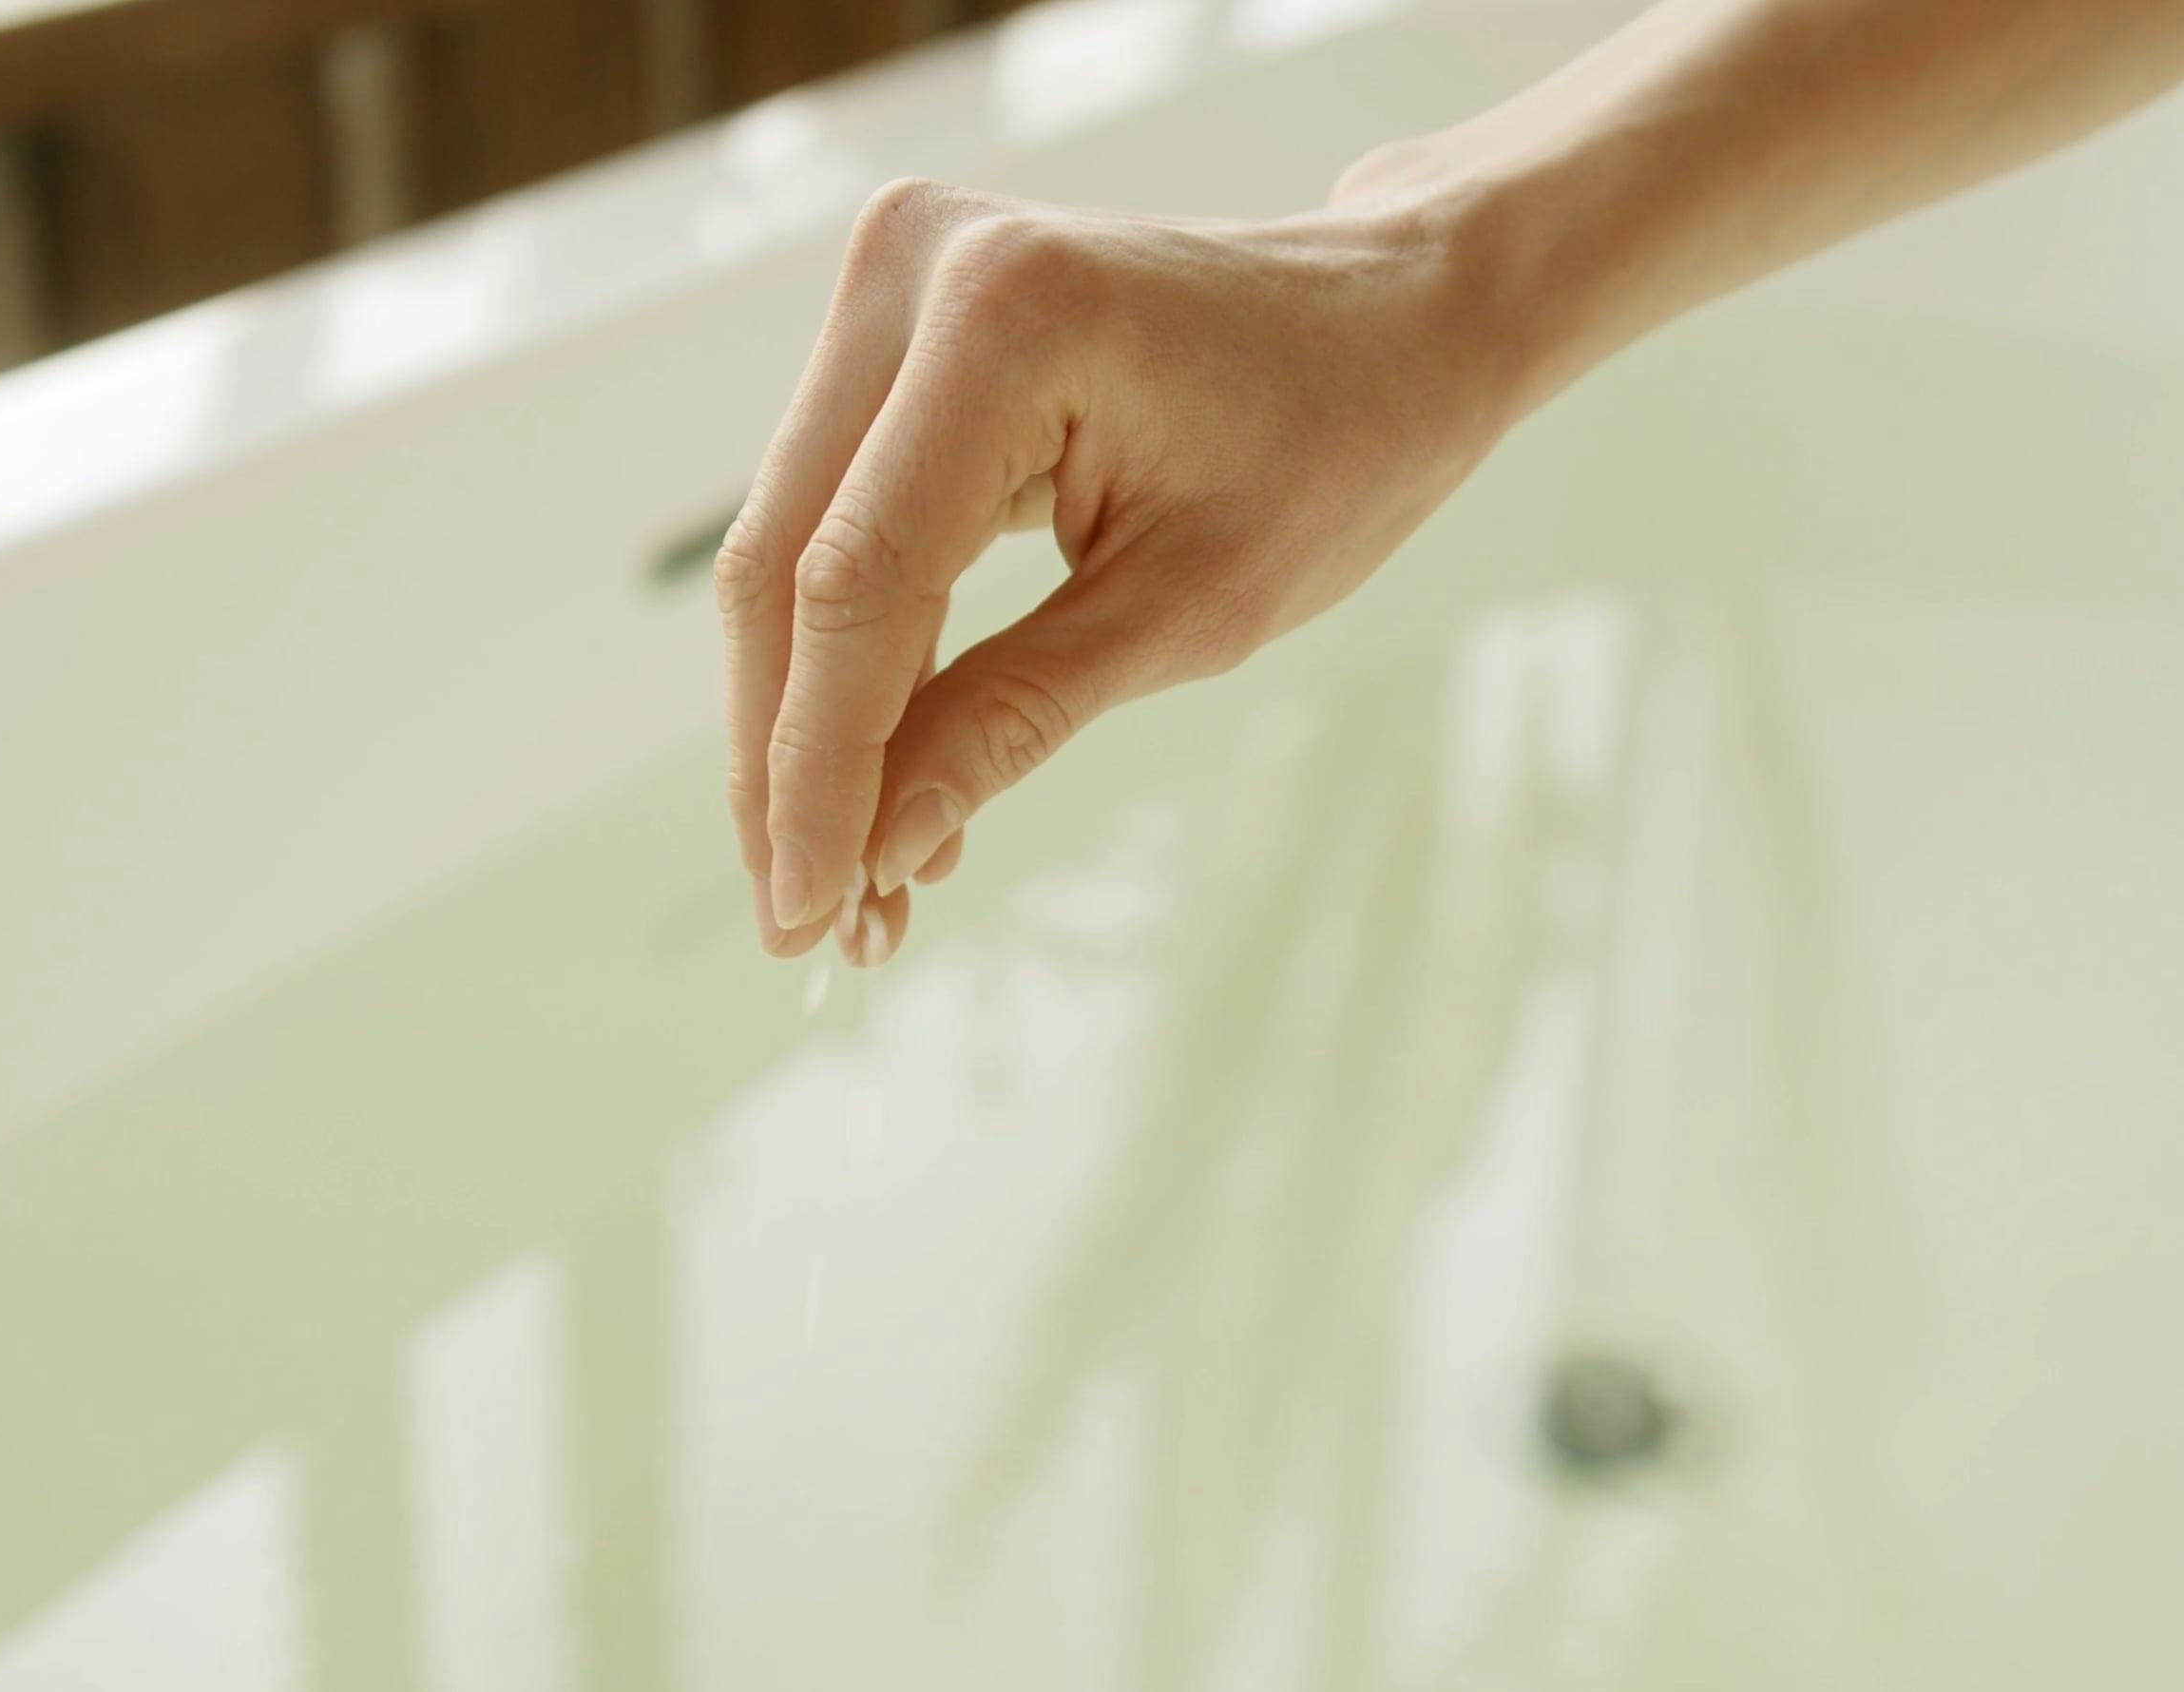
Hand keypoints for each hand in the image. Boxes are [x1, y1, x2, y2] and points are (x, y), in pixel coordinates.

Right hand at [716, 177, 1519, 963]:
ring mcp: (895, 283)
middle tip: (810, 929)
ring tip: (857, 890)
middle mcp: (917, 269)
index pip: (855, 582)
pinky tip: (885, 789)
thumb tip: (873, 856)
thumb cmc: (1335, 446)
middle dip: (791, 764)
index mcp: (1004, 317)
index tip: (811, 918)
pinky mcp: (896, 328)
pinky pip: (841, 517)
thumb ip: (1009, 720)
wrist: (1394, 321)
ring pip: (793, 551)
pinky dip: (857, 656)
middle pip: (789, 566)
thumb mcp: (1189, 612)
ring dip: (810, 727)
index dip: (819, 768)